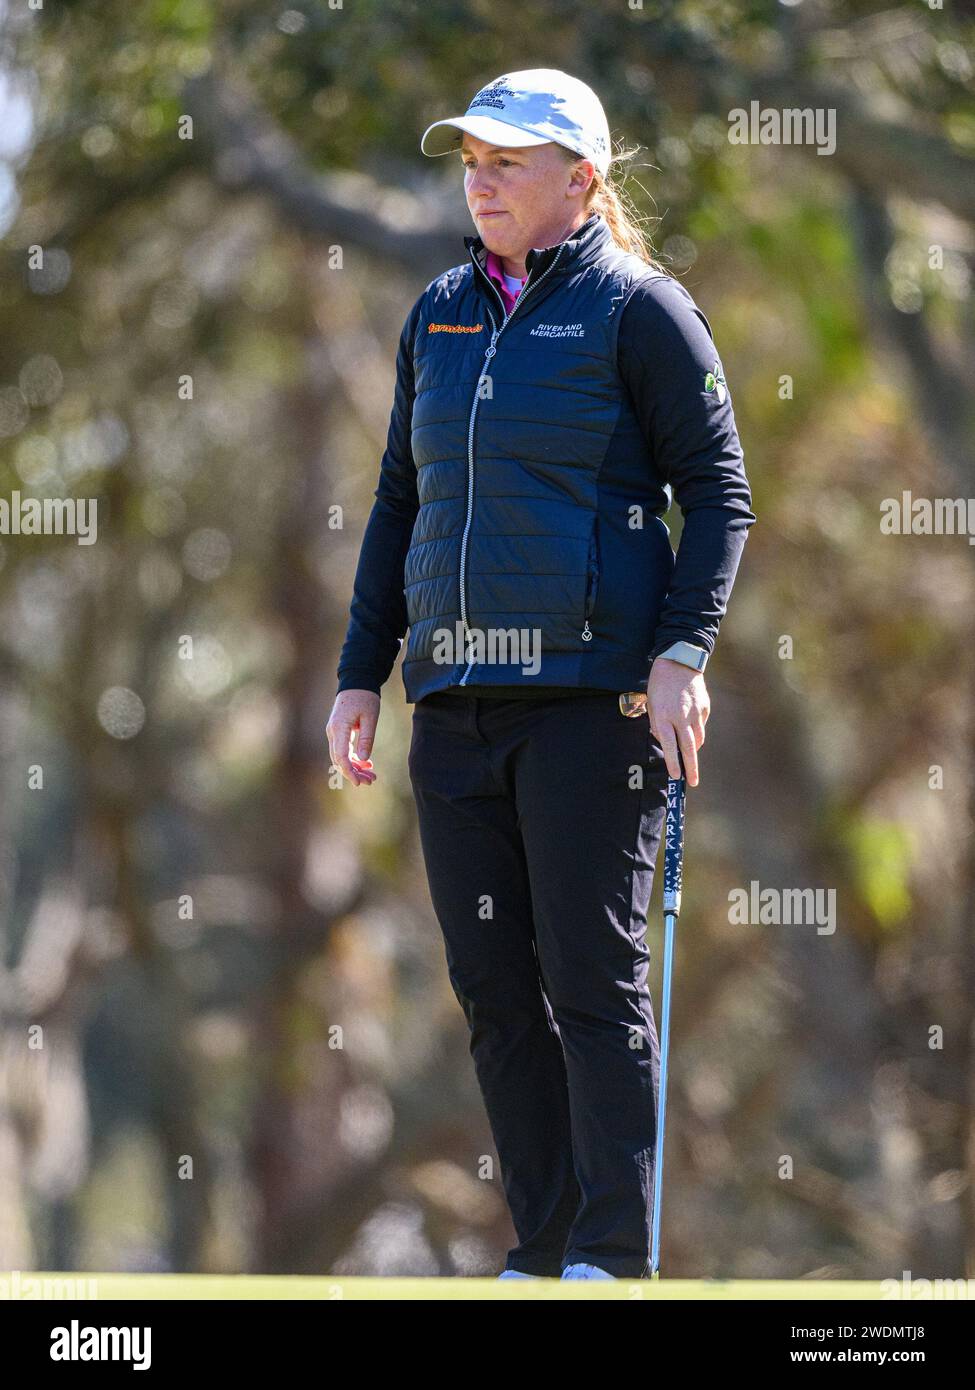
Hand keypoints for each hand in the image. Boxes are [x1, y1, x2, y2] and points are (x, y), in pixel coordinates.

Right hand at [326, 690, 379, 786]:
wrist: (357, 681)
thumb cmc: (365, 697)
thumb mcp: (371, 717)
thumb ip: (367, 738)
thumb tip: (364, 759)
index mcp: (339, 728)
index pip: (340, 756)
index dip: (349, 771)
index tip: (359, 782)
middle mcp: (333, 732)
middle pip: (339, 760)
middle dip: (354, 773)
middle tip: (371, 781)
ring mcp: (334, 732)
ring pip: (341, 756)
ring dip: (355, 767)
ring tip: (372, 776)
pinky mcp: (339, 732)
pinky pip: (343, 750)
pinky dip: (354, 759)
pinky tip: (367, 764)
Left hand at [646, 658, 709, 786]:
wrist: (680, 661)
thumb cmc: (660, 683)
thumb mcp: (651, 703)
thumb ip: (657, 723)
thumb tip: (664, 741)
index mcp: (664, 716)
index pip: (669, 746)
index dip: (673, 762)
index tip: (675, 775)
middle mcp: (681, 717)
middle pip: (688, 748)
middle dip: (691, 767)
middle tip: (693, 781)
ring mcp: (695, 712)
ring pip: (698, 738)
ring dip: (694, 750)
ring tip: (690, 757)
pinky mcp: (705, 707)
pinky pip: (701, 724)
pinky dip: (697, 730)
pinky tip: (691, 725)